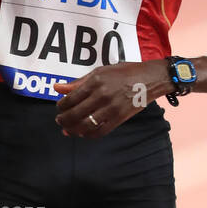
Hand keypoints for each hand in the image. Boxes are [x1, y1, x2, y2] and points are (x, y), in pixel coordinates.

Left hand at [53, 60, 169, 136]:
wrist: (150, 78)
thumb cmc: (124, 73)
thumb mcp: (100, 72)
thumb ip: (78, 82)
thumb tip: (56, 88)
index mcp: (95, 81)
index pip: (70, 99)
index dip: (61, 106)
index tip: (59, 108)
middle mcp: (102, 95)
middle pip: (75, 114)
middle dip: (63, 120)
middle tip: (60, 121)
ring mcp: (111, 108)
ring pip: (85, 125)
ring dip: (73, 130)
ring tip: (68, 129)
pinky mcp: (119, 118)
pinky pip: (99, 132)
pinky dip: (88, 135)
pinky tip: (83, 132)